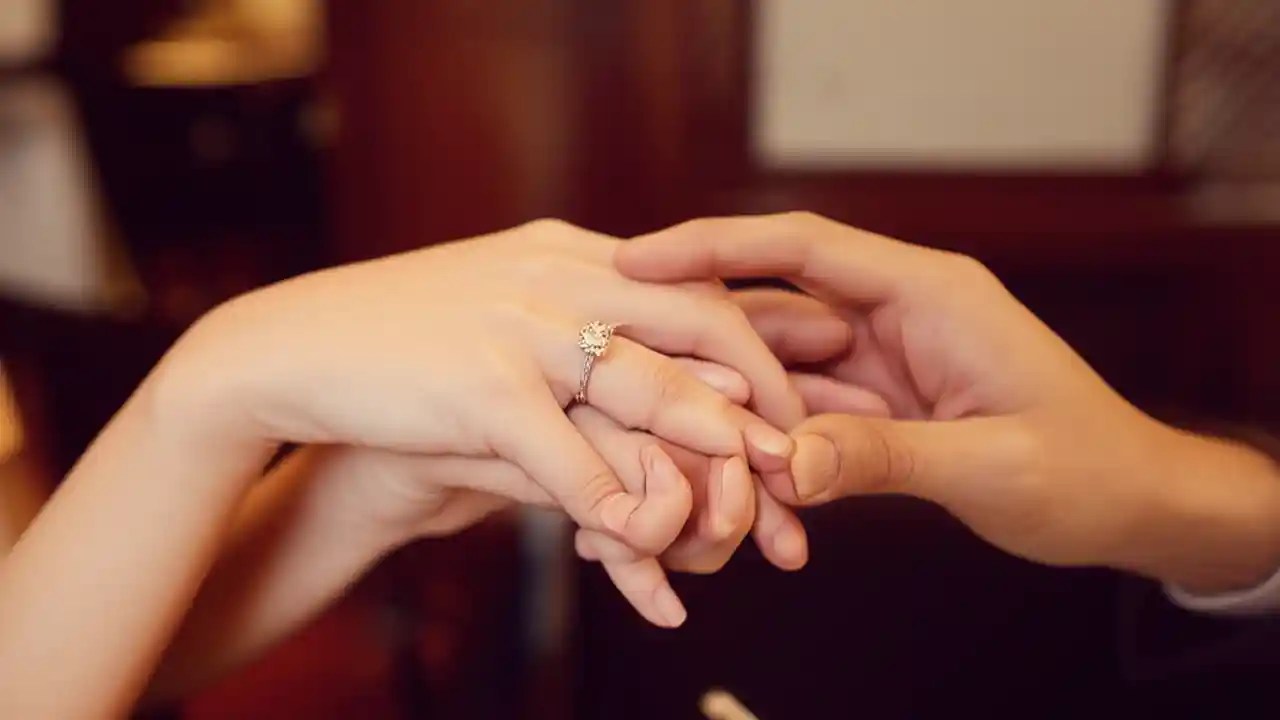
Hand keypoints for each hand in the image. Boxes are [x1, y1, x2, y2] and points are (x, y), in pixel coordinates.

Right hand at [156, 219, 807, 612]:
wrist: (294, 352)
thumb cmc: (409, 351)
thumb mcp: (507, 328)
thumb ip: (582, 356)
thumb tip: (660, 405)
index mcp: (574, 253)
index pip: (698, 283)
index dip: (768, 338)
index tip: (819, 387)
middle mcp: (559, 274)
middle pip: (702, 324)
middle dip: (769, 398)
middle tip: (806, 465)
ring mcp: (520, 324)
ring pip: (650, 386)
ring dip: (713, 456)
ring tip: (753, 514)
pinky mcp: (477, 384)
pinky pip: (565, 455)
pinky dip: (612, 506)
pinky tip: (645, 552)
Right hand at [618, 212, 1279, 592]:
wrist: (1133, 503)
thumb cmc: (1086, 470)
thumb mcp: (990, 465)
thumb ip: (884, 458)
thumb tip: (781, 464)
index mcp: (929, 293)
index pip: (802, 247)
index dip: (714, 245)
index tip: (638, 258)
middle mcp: (898, 313)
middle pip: (776, 301)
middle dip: (704, 331)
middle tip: (628, 357)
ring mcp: (885, 359)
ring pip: (781, 364)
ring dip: (733, 399)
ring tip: (666, 429)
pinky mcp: (881, 402)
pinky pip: (804, 411)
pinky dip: (769, 439)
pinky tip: (730, 469)